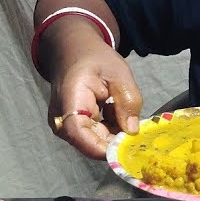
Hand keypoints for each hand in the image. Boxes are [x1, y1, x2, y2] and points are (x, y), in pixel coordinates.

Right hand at [46, 41, 142, 158]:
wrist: (72, 53)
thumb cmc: (94, 59)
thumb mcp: (119, 73)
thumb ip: (128, 100)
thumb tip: (132, 131)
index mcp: (70, 99)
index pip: (79, 132)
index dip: (102, 146)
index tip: (128, 147)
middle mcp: (61, 118)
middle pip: (89, 142)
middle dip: (116, 141)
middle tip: (138, 130)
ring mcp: (64, 126)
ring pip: (94, 142)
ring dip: (114, 133)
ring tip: (121, 109)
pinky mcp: (71, 129)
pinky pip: (93, 137)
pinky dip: (109, 129)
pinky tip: (113, 111)